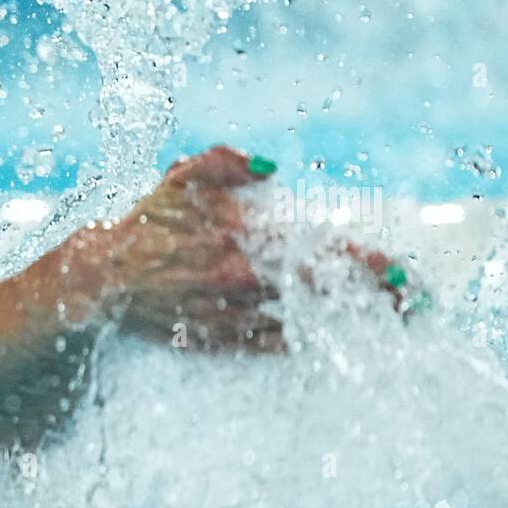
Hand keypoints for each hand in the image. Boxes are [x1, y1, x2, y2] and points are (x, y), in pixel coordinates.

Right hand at [109, 146, 417, 351]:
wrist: (99, 280)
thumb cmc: (142, 226)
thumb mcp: (178, 180)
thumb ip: (222, 162)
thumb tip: (270, 166)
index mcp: (238, 237)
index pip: (315, 249)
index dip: (362, 261)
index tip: (399, 267)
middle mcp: (239, 280)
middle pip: (318, 291)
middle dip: (367, 295)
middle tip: (408, 299)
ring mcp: (226, 314)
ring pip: (297, 321)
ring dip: (339, 321)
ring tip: (377, 320)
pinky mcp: (211, 339)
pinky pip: (264, 344)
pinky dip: (295, 341)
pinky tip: (320, 339)